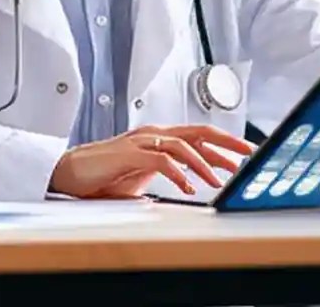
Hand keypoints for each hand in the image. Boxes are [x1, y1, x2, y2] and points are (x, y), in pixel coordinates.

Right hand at [49, 124, 254, 198]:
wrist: (70, 173)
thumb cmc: (103, 174)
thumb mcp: (144, 173)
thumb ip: (167, 173)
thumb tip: (191, 181)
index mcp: (158, 137)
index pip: (199, 135)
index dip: (224, 143)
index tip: (245, 153)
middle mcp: (153, 134)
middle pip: (198, 132)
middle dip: (227, 142)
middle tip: (248, 154)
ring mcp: (141, 142)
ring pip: (183, 145)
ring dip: (205, 164)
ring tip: (218, 180)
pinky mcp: (130, 155)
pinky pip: (162, 161)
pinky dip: (179, 174)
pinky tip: (189, 187)